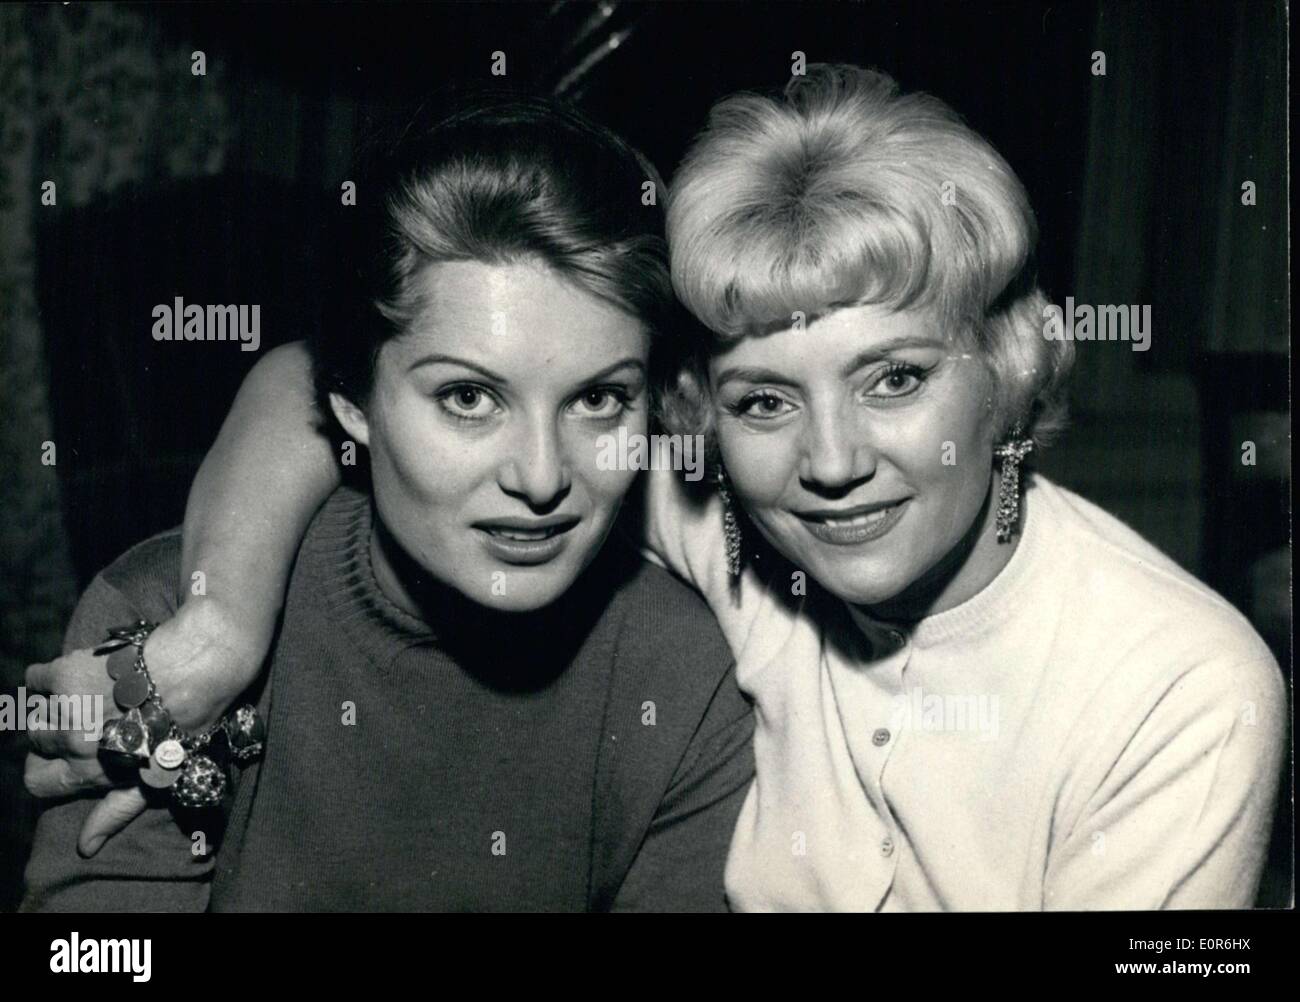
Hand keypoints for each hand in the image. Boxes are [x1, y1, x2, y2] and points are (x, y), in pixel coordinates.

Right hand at [23, 598, 265, 854]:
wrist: (197, 670)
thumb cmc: (186, 727)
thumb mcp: (156, 779)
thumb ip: (114, 811)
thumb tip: (85, 849)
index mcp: (90, 772)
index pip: (35, 783)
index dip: (47, 768)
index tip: (65, 756)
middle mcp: (71, 744)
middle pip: (35, 743)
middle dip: (55, 734)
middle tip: (88, 720)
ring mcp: (66, 709)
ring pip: (35, 712)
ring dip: (55, 706)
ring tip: (90, 698)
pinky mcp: (66, 674)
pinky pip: (35, 678)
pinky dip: (49, 676)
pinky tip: (79, 675)